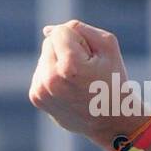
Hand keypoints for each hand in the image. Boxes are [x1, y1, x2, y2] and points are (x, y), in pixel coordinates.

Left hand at [28, 20, 138, 149]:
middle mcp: (51, 79)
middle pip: (49, 43)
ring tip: (78, 82)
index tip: (91, 59)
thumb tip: (47, 30)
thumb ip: (79, 29)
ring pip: (44, 57)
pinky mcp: (36, 97)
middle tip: (86, 71)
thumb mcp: (108, 46)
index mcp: (70, 66)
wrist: (111, 121)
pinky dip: (53, 75)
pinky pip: (40, 71)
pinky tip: (69, 89)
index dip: (79, 40)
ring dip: (58, 63)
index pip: (60, 31)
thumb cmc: (113, 80)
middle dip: (67, 50)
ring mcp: (41, 90)